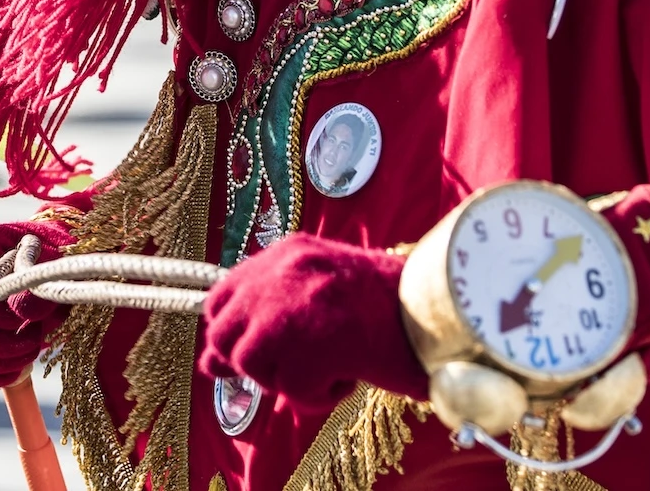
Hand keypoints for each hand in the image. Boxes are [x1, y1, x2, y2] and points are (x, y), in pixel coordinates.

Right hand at [0, 219, 76, 389]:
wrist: (42, 252)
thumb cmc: (52, 248)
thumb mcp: (56, 251)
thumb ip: (41, 274)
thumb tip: (25, 310)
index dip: (4, 319)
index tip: (34, 321)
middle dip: (8, 348)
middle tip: (36, 342)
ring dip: (4, 365)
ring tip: (31, 351)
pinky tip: (16, 370)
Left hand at [199, 232, 420, 410]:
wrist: (440, 310)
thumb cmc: (387, 307)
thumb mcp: (319, 291)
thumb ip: (266, 315)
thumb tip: (209, 364)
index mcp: (286, 254)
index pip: (221, 297)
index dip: (230, 332)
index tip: (243, 353)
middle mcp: (282, 273)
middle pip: (223, 335)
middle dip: (249, 361)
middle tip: (291, 368)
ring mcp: (294, 306)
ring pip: (252, 365)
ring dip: (287, 379)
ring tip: (329, 366)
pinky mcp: (313, 343)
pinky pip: (291, 391)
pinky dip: (317, 396)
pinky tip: (347, 376)